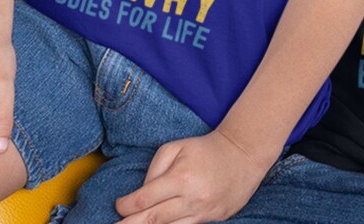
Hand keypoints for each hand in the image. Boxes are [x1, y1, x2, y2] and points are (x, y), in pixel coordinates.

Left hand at [115, 129, 268, 222]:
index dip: (126, 206)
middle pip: (152, 220)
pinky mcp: (213, 220)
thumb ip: (155, 168)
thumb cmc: (206, 149)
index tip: (119, 206)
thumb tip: (142, 192)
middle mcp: (191, 198)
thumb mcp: (177, 146)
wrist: (243, 153)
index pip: (144, 200)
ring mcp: (203, 212)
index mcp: (180, 177)